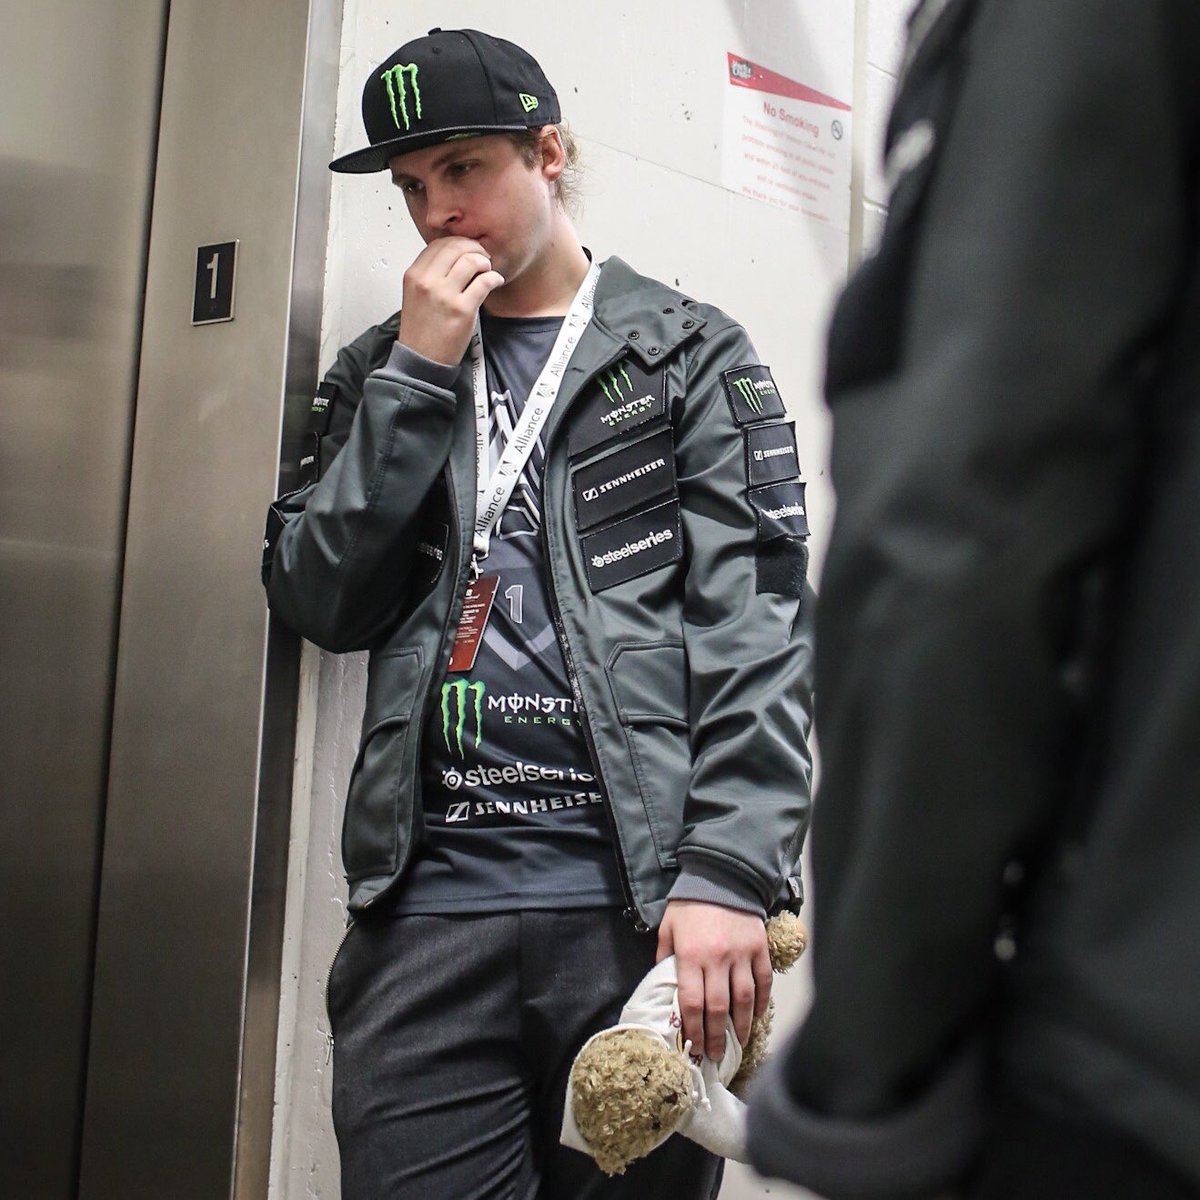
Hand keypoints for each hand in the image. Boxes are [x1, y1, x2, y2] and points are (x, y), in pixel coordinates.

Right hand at [397, 236, 504, 365]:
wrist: (422, 359)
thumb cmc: (421, 330)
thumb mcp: (415, 294)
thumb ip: (430, 274)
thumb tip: (454, 255)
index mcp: (414, 275)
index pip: (438, 244)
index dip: (458, 242)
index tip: (468, 249)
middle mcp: (427, 282)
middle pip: (456, 248)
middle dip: (474, 248)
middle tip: (482, 256)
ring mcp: (445, 295)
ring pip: (471, 261)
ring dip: (485, 262)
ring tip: (488, 269)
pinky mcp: (462, 310)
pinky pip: (484, 282)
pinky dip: (494, 278)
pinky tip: (495, 281)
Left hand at [656, 900, 770, 1061]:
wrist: (721, 875)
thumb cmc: (690, 904)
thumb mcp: (668, 928)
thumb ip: (665, 958)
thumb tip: (664, 988)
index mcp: (690, 956)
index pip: (691, 1003)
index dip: (693, 1029)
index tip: (694, 1046)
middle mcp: (717, 959)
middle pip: (718, 1008)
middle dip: (716, 1036)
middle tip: (715, 1055)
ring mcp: (741, 954)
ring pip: (744, 999)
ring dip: (741, 1026)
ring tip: (737, 1043)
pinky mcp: (759, 948)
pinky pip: (764, 981)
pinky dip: (762, 1002)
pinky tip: (757, 1017)